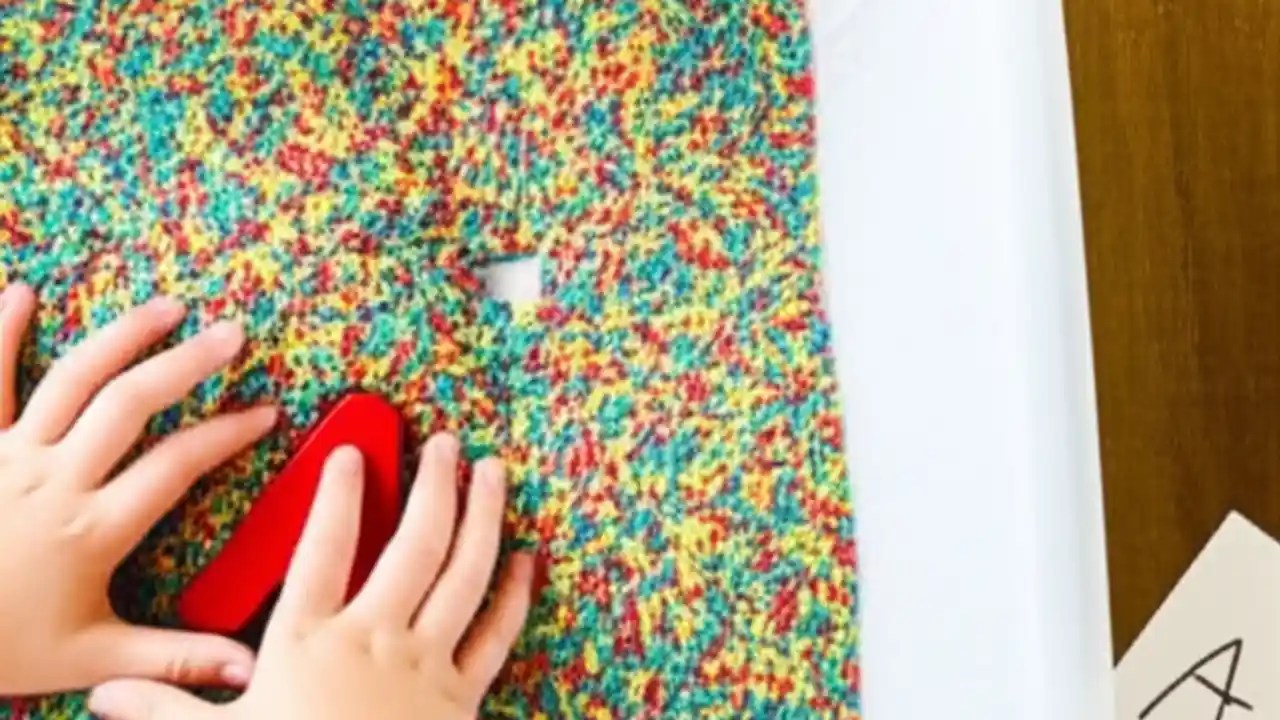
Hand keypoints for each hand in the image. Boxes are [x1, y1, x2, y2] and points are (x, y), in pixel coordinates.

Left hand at [0, 283, 276, 694]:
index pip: (177, 465)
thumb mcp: (89, 660)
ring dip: (122, 337)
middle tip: (231, 333)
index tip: (265, 411)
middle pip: (131, 404)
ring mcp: (6, 455)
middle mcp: (54, 480)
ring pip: (73, 380)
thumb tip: (248, 668)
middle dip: (187, 364)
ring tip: (166, 308)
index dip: (227, 433)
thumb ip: (172, 659)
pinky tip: (19, 293)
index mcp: (92, 529)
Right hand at [87, 439, 534, 719]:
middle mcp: (374, 640)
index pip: (319, 548)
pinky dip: (515, 594)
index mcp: (307, 643)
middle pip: (413, 544)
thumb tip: (104, 694)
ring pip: (464, 574)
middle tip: (445, 443)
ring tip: (495, 472)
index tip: (348, 451)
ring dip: (483, 516)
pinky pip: (496, 634)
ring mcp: (425, 666)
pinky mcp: (462, 697)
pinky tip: (527, 559)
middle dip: (432, 484)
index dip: (334, 493)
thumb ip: (167, 708)